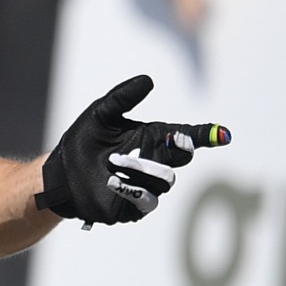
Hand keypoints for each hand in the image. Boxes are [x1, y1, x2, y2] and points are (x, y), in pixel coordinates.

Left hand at [36, 75, 230, 225]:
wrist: (62, 173)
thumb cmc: (83, 140)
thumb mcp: (100, 114)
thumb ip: (122, 97)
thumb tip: (148, 79)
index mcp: (151, 138)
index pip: (185, 136)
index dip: (205, 135)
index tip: (223, 134)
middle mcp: (155, 161)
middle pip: (181, 157)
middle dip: (174, 149)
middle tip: (161, 140)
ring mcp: (148, 185)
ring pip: (165, 179)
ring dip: (141, 168)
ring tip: (112, 162)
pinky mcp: (136, 206)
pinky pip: (147, 200)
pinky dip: (130, 188)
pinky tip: (111, 180)